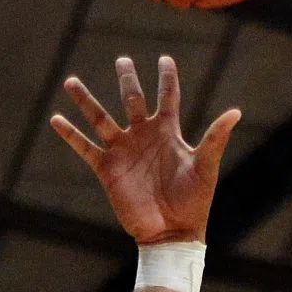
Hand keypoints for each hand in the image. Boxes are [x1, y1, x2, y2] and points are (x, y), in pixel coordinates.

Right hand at [51, 54, 239, 244]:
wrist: (172, 233)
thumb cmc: (194, 202)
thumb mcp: (205, 167)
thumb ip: (215, 138)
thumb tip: (236, 112)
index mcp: (168, 132)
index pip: (168, 97)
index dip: (166, 78)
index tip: (164, 59)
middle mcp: (143, 136)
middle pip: (132, 99)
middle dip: (127, 80)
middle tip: (122, 60)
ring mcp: (124, 150)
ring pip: (101, 118)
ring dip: (85, 99)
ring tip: (70, 81)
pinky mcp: (108, 169)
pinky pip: (85, 147)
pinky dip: (71, 134)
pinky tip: (56, 119)